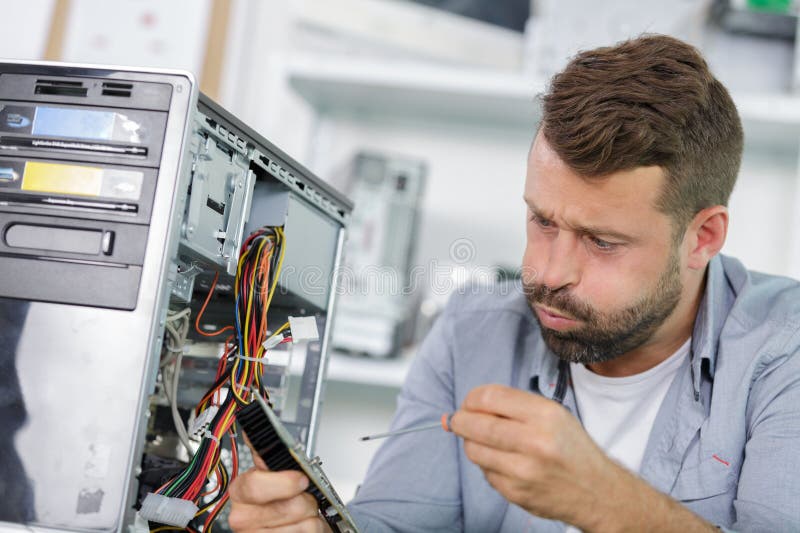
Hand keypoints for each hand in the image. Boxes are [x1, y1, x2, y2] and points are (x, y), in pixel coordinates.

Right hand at [228, 447, 330, 531]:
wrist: (295, 525)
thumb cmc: (287, 497)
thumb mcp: (277, 472)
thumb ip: (270, 454)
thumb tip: (256, 426)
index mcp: (241, 490)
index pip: (255, 485)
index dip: (284, 483)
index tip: (302, 479)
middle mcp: (242, 517)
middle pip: (286, 508)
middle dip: (305, 501)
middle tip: (305, 496)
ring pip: (302, 526)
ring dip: (311, 519)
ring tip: (304, 515)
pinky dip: (314, 531)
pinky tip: (303, 527)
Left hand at [449, 384, 613, 527]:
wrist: (596, 491)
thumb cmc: (570, 447)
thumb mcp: (553, 414)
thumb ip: (513, 405)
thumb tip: (468, 404)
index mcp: (545, 414)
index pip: (489, 397)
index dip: (471, 398)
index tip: (470, 403)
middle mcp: (535, 441)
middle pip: (474, 424)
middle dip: (460, 420)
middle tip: (460, 420)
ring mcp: (523, 470)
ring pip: (474, 450)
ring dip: (471, 443)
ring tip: (484, 441)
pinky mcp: (516, 492)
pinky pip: (485, 472)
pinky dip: (487, 465)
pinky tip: (503, 462)